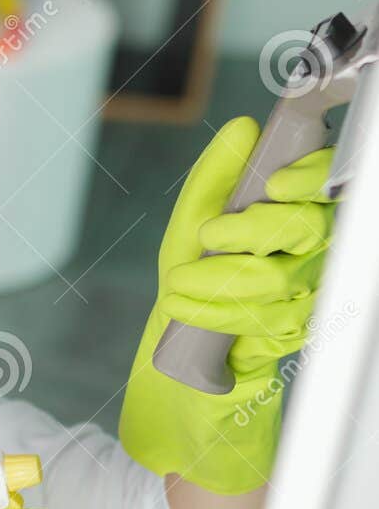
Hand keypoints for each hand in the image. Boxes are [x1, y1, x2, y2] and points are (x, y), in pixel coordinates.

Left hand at [118, 115, 336, 492]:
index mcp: (295, 222)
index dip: (310, 177)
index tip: (273, 182)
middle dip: (257, 229)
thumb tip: (241, 129)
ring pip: (282, 277)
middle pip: (310, 228)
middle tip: (213, 235)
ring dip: (222, 277)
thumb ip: (213, 181)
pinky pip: (265, 320)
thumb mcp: (187, 232)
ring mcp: (306, 299)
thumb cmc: (190, 299)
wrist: (180, 379)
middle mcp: (311, 258)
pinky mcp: (292, 340)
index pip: (327, 185)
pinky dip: (217, 313)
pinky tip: (189, 310)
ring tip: (181, 283)